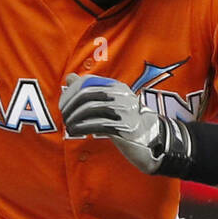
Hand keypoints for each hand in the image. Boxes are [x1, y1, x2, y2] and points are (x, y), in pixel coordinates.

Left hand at [60, 73, 192, 175]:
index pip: (88, 82)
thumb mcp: (112, 103)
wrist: (154, 140)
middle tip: (65, 117)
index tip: (64, 104)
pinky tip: (77, 132)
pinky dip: (83, 128)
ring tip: (70, 126)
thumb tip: (69, 78)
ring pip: (90, 110)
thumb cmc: (128, 122)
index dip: (71, 92)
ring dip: (75, 119)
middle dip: (70, 107)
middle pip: (87, 95)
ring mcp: (124, 112)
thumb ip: (92, 90)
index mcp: (117, 88)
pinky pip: (97, 125)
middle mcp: (121, 96)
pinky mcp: (124, 128)